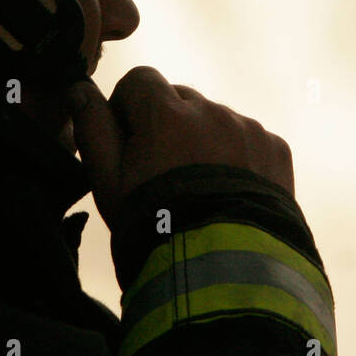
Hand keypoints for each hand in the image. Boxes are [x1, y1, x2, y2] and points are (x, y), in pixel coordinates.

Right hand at [64, 65, 294, 229]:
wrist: (224, 274)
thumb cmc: (154, 229)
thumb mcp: (108, 183)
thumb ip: (92, 127)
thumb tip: (79, 87)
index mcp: (166, 114)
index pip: (139, 80)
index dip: (127, 108)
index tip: (129, 143)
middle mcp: (212, 111)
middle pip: (180, 99)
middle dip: (167, 125)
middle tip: (163, 175)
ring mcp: (248, 129)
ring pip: (216, 120)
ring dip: (203, 141)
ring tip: (200, 192)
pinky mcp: (276, 150)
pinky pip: (249, 140)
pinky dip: (239, 158)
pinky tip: (229, 195)